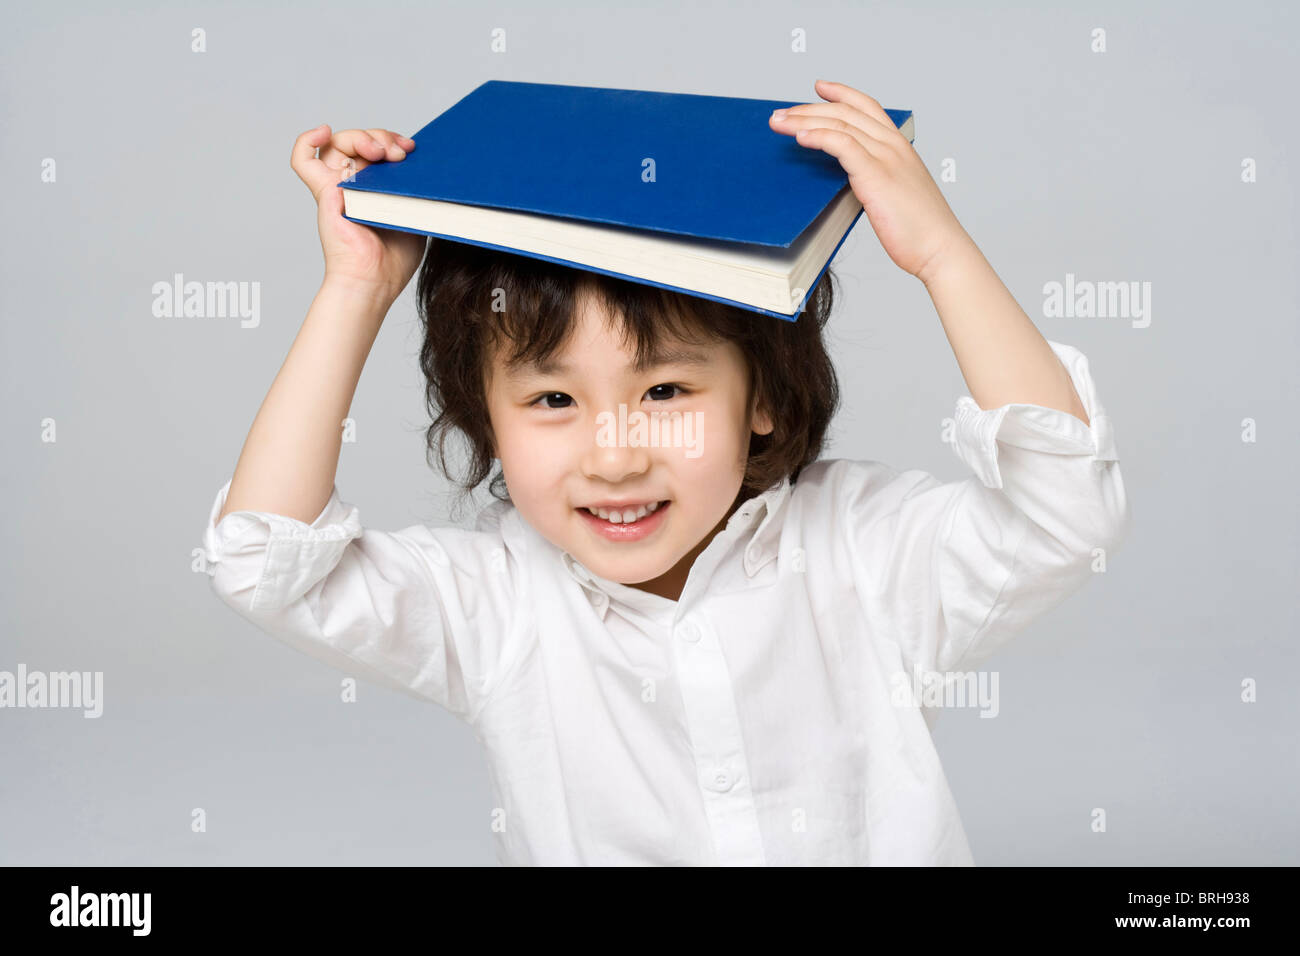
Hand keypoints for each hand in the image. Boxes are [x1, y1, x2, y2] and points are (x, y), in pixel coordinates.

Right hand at [290, 124, 426, 300]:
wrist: (375, 282)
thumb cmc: (394, 261)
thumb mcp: (415, 218)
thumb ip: (416, 193)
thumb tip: (434, 171)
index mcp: (375, 188)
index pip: (378, 148)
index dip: (393, 140)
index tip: (411, 149)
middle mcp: (353, 185)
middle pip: (360, 140)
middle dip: (382, 137)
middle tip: (400, 153)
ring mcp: (337, 187)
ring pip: (339, 142)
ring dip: (362, 137)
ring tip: (381, 152)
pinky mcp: (324, 193)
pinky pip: (303, 159)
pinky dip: (308, 139)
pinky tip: (323, 131)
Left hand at [769, 80, 970, 284]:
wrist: (939, 247)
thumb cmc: (917, 228)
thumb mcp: (895, 193)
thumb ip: (875, 178)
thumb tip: (848, 179)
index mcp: (899, 146)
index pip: (867, 107)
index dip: (841, 93)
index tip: (819, 87)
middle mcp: (892, 145)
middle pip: (845, 112)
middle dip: (808, 109)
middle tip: (780, 113)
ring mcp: (885, 157)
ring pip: (838, 125)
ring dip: (803, 120)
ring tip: (778, 123)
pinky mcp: (875, 174)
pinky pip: (841, 145)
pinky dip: (818, 137)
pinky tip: (799, 137)